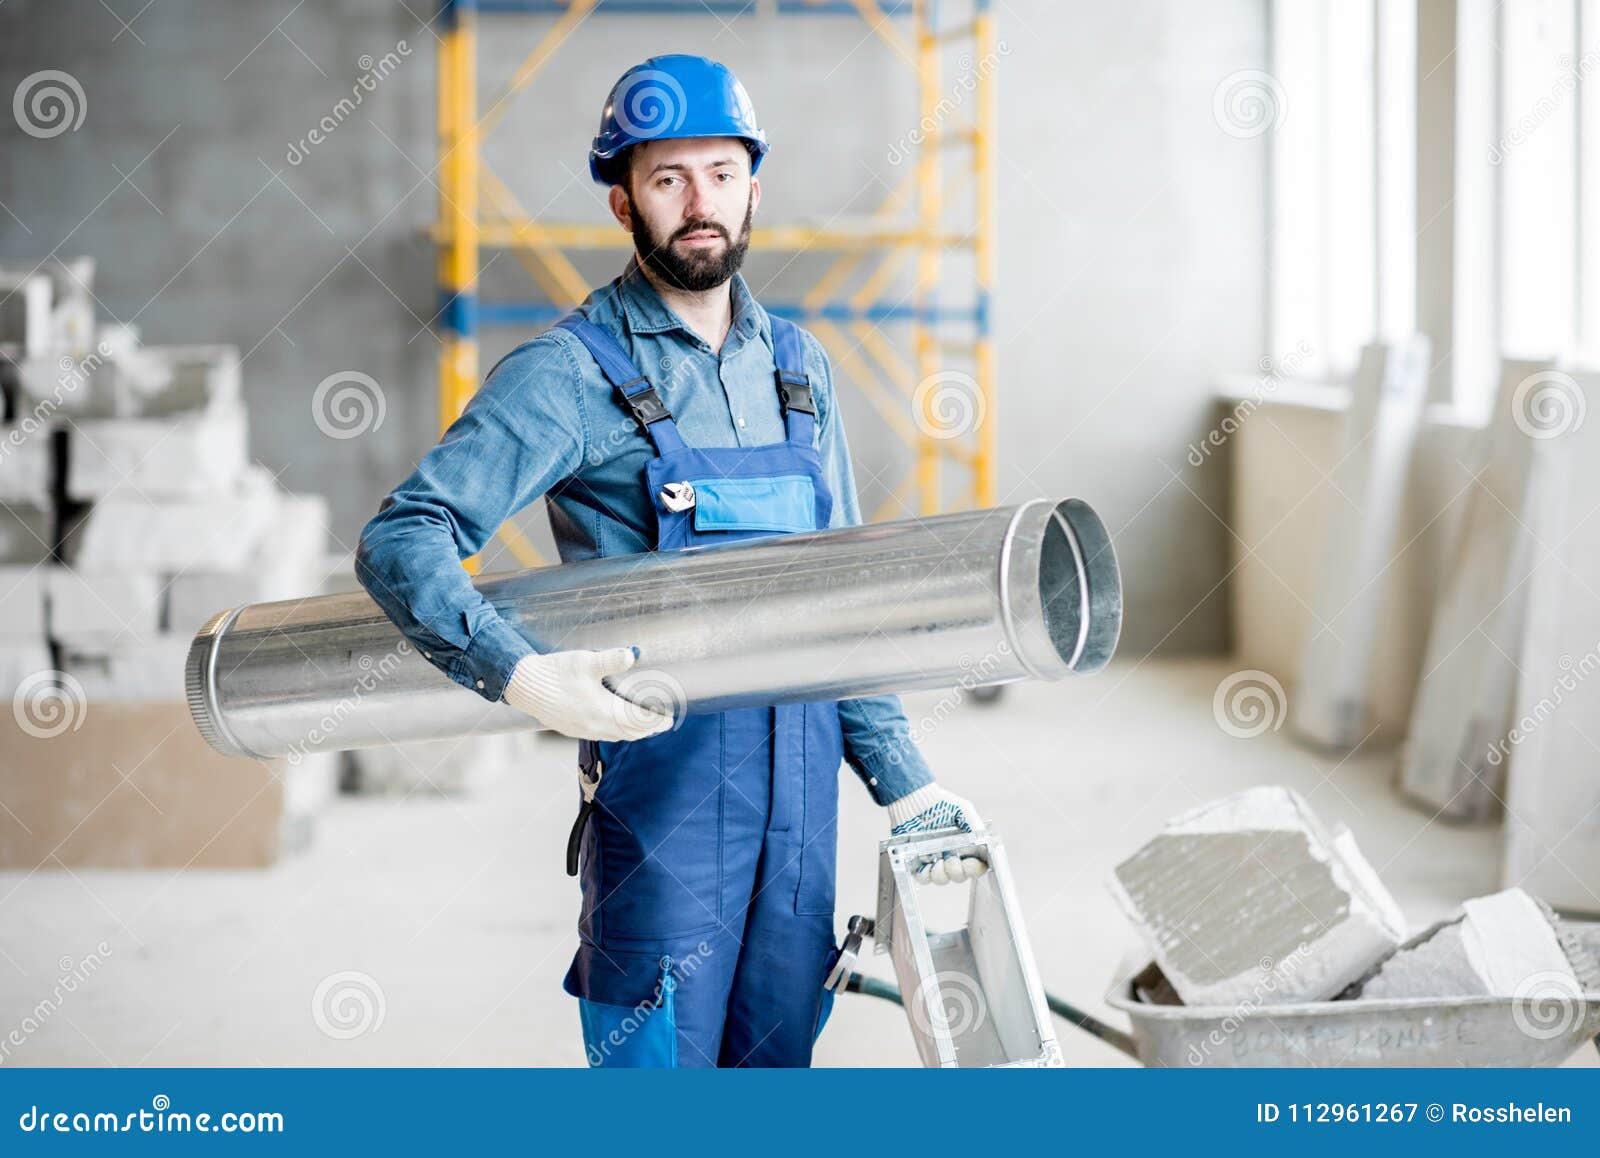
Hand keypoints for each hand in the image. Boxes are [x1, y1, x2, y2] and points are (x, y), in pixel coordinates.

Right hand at [502, 647, 674, 741]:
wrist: (523, 685)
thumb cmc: (555, 672)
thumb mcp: (586, 661)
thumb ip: (612, 659)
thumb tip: (633, 654)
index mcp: (603, 711)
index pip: (638, 721)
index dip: (655, 721)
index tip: (669, 718)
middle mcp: (594, 725)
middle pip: (630, 732)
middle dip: (647, 729)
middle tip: (661, 723)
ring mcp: (582, 730)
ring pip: (615, 736)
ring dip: (631, 732)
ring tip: (642, 726)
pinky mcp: (571, 729)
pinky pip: (601, 734)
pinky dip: (615, 732)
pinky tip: (614, 724)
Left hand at [885, 785, 988, 883]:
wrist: (914, 799)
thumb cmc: (939, 803)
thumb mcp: (963, 811)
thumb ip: (976, 826)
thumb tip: (987, 844)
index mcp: (964, 846)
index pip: (975, 866)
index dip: (974, 869)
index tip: (971, 863)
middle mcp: (950, 855)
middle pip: (959, 876)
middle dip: (957, 872)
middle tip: (951, 860)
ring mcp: (934, 860)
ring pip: (942, 879)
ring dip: (941, 874)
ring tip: (937, 862)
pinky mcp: (917, 861)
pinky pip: (923, 878)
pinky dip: (925, 876)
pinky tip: (926, 866)